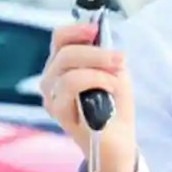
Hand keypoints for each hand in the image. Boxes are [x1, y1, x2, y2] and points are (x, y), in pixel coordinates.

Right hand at [40, 22, 138, 171]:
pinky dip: (96, 81)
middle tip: (119, 58)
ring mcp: (52, 96)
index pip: (59, 38)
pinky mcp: (57, 111)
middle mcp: (51, 79)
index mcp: (63, 65)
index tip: (96, 30)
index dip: (77, 30)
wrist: (117, 141)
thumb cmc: (115, 106)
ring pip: (66, 67)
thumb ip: (105, 55)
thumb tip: (100, 38)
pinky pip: (72, 84)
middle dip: (95, 51)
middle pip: (64, 51)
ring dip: (97, 67)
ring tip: (116, 77)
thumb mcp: (114, 72)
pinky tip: (109, 91)